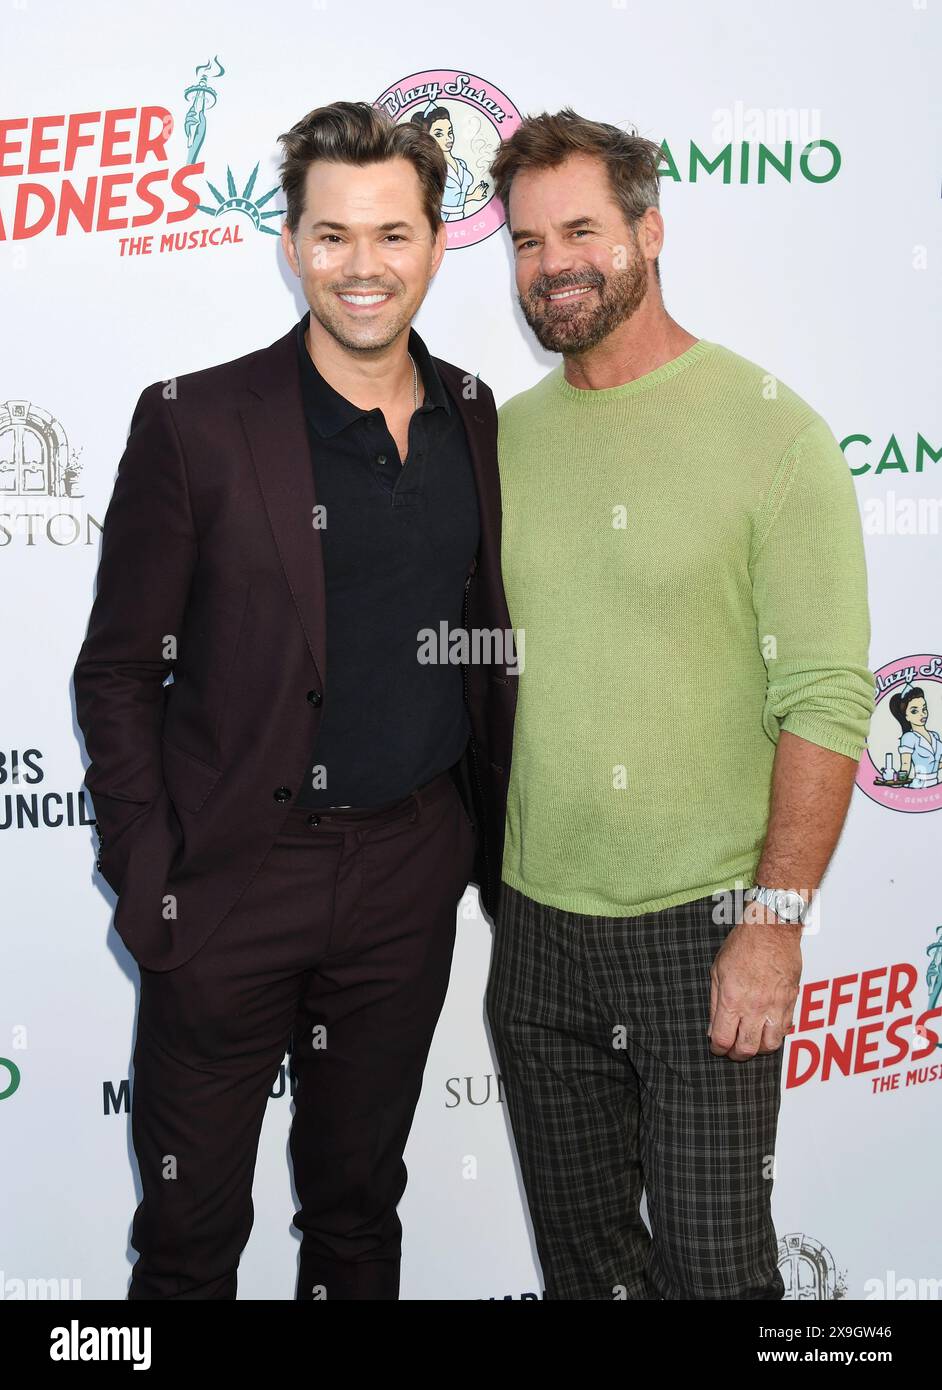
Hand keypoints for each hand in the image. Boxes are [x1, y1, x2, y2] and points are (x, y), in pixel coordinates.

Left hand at [707, 899, 802, 1059]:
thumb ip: (714, 1003)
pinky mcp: (791, 1002)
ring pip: (769, 1045)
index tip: (717, 1047)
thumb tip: (713, 1027)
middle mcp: (755, 1007)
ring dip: (758, 1048)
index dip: (718, 1049)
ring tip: (751, 1041)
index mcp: (732, 999)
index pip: (723, 1039)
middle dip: (737, 1055)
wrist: (771, 929)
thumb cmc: (743, 945)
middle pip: (747, 1048)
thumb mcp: (717, 971)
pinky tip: (766, 1029)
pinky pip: (785, 1030)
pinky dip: (774, 1035)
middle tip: (732, 1050)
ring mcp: (775, 1006)